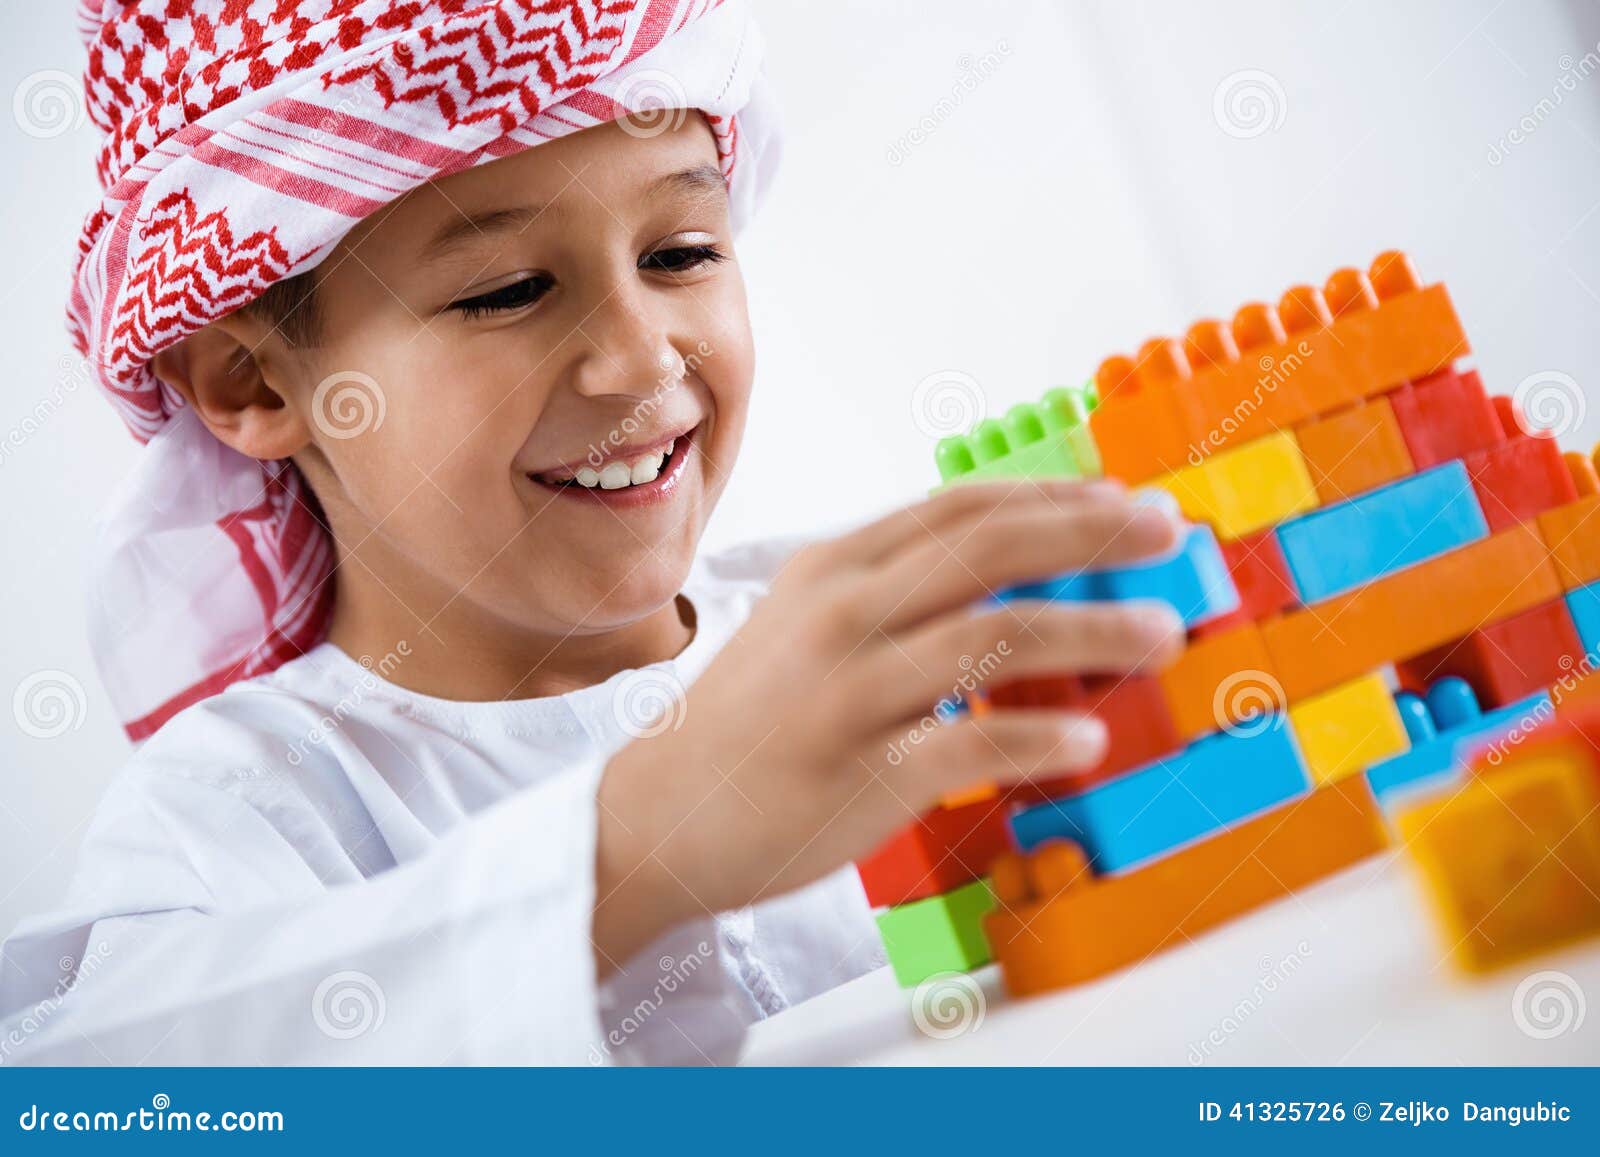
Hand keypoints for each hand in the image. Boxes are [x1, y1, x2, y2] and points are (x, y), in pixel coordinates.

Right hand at [592, 478, 1186, 968]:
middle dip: (1088, 533)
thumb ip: (892, 598)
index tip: (1120, 500)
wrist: (660, 815)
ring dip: (1089, 628)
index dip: (1049, 498)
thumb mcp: (805, 629)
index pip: (958, 510)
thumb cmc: (749, 723)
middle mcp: (842, 613)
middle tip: (1167, 532)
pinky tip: (1087, 741)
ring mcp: (849, 691)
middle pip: (986, 549)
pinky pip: (963, 745)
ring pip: (990, 635)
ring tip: (1159, 631)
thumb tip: (1003, 585)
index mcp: (834, 570)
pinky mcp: (857, 771)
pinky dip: (1033, 738)